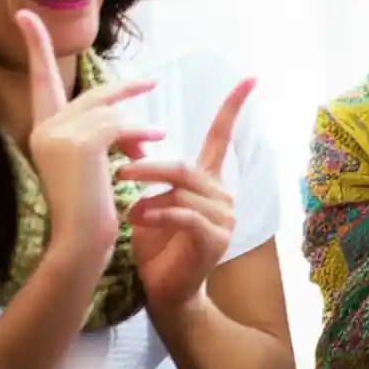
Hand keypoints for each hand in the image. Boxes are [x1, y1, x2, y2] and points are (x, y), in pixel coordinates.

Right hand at [16, 10, 161, 263]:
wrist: (82, 240)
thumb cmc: (94, 205)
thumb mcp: (96, 161)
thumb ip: (104, 132)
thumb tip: (134, 116)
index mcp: (43, 129)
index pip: (41, 79)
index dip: (34, 45)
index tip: (25, 14)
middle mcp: (43, 127)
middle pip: (93, 94)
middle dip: (126, 90)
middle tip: (152, 84)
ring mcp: (56, 134)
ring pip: (110, 110)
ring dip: (137, 125)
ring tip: (154, 141)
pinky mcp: (77, 143)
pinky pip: (118, 122)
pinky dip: (139, 131)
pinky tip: (151, 143)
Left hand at [120, 78, 253, 310]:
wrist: (167, 290)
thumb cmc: (157, 244)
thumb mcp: (152, 203)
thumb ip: (154, 179)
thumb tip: (129, 155)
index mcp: (209, 180)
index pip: (224, 136)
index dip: (234, 107)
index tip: (249, 78)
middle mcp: (222, 194)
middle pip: (187, 167)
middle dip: (150, 167)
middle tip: (119, 171)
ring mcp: (224, 217)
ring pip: (184, 191)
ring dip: (148, 197)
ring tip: (125, 208)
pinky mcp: (216, 239)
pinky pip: (187, 216)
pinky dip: (160, 215)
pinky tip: (140, 219)